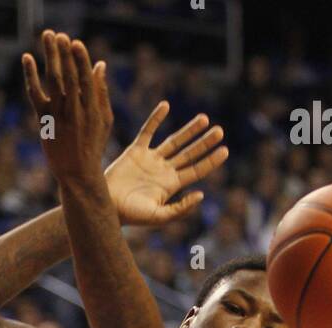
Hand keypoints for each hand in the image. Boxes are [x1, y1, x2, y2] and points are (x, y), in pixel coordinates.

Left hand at [23, 31, 112, 186]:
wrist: (77, 174)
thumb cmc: (93, 145)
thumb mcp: (104, 120)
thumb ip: (102, 93)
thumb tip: (100, 65)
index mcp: (92, 109)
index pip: (85, 79)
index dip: (80, 60)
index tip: (75, 43)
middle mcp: (74, 111)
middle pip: (68, 77)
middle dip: (64, 54)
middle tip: (59, 35)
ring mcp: (58, 115)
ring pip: (53, 80)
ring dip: (50, 56)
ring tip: (47, 35)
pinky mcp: (43, 120)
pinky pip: (35, 94)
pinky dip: (30, 75)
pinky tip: (27, 58)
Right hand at [104, 102, 226, 226]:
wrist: (107, 206)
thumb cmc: (131, 215)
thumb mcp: (158, 217)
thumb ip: (180, 208)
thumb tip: (201, 194)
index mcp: (171, 185)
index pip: (196, 170)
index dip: (211, 161)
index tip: (225, 150)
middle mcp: (164, 170)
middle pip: (189, 153)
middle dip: (204, 142)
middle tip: (220, 131)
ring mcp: (151, 159)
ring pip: (174, 141)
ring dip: (189, 131)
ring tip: (204, 119)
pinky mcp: (135, 151)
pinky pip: (148, 131)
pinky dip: (156, 118)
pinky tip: (166, 106)